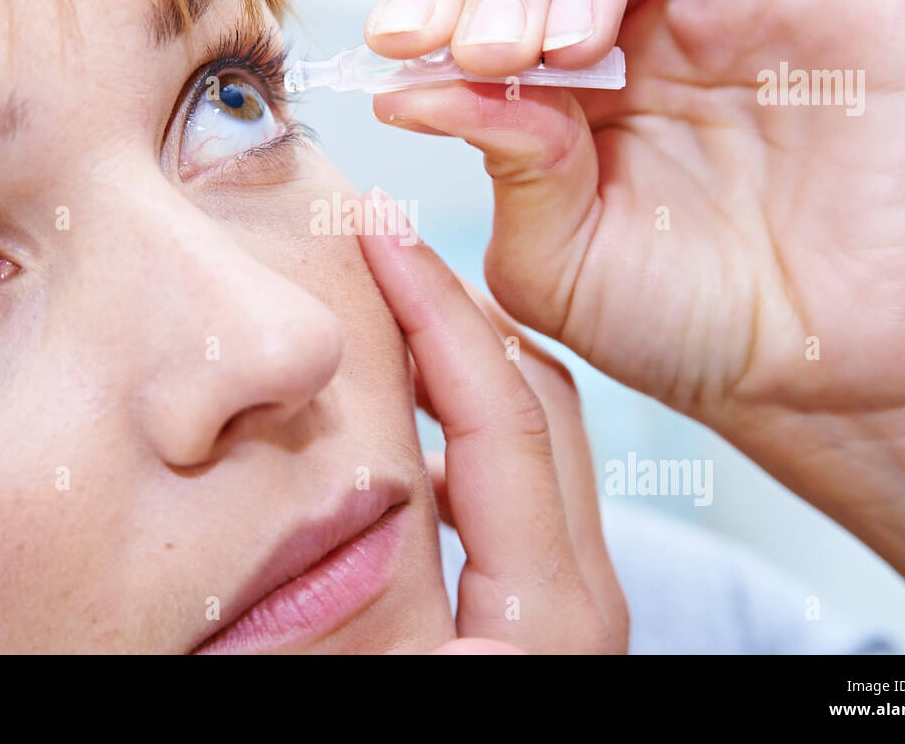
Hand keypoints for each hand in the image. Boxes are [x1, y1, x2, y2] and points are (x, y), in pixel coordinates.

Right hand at [357, 188, 625, 653]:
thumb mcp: (384, 676)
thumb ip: (359, 602)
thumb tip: (330, 503)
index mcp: (546, 610)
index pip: (501, 410)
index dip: (435, 306)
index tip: (379, 227)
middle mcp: (575, 592)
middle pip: (533, 397)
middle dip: (453, 307)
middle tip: (382, 242)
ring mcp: (564, 599)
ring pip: (525, 432)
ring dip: (452, 358)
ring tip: (379, 305)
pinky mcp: (540, 611)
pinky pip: (506, 478)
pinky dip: (448, 422)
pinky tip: (388, 415)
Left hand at [364, 0, 904, 648]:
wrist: (814, 383)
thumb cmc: (679, 327)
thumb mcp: (556, 263)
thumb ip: (499, 166)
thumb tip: (409, 89)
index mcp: (571, 73)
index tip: (401, 42)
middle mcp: (657, 21)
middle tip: (495, 51)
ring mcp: (759, 1)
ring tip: (575, 35)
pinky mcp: (872, 4)